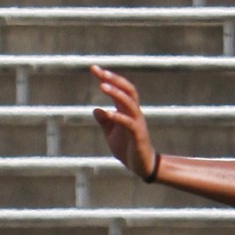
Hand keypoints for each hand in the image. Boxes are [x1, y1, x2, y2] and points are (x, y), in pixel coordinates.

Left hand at [90, 66, 157, 181]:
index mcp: (127, 110)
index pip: (118, 89)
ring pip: (129, 102)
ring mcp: (137, 122)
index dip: (107, 78)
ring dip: (116, 93)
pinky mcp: (138, 134)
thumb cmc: (127, 148)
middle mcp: (134, 112)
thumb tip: (96, 109)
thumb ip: (104, 121)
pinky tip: (107, 113)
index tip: (93, 68)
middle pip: (127, 90)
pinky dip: (117, 116)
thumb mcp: (111, 134)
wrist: (141, 166)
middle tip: (99, 71)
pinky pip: (128, 122)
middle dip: (114, 79)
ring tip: (102, 85)